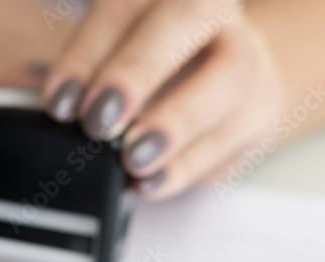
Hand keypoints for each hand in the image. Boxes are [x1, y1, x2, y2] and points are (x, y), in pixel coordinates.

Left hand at [42, 0, 287, 198]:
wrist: (224, 71)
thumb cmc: (155, 61)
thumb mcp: (114, 54)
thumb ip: (91, 72)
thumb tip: (64, 110)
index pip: (124, 7)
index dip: (86, 55)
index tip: (61, 103)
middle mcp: (214, 10)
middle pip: (189, 17)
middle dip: (137, 72)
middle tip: (99, 120)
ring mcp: (247, 53)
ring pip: (227, 81)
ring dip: (174, 124)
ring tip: (134, 159)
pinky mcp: (263, 104)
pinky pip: (233, 135)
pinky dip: (187, 165)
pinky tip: (153, 180)